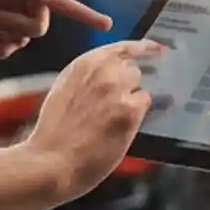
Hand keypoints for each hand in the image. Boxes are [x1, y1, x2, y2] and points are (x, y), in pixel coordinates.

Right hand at [25, 40, 163, 197]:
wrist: (51, 162)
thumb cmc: (53, 134)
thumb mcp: (65, 91)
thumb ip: (88, 78)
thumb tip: (112, 77)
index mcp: (84, 64)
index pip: (122, 47)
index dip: (143, 48)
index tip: (158, 48)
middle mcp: (103, 71)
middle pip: (132, 70)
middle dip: (127, 87)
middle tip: (113, 108)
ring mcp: (118, 89)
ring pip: (140, 89)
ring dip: (132, 101)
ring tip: (113, 122)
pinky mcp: (129, 111)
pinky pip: (144, 106)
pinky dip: (137, 117)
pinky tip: (120, 129)